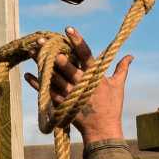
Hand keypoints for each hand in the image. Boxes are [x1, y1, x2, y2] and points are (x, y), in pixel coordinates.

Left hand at [24, 28, 131, 144]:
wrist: (102, 130)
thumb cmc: (111, 107)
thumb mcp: (118, 87)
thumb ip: (121, 69)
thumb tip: (130, 55)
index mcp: (95, 76)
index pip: (86, 54)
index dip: (77, 41)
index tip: (68, 29)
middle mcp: (82, 83)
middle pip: (66, 65)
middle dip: (54, 52)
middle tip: (43, 40)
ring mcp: (70, 94)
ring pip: (54, 76)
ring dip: (42, 65)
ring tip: (32, 52)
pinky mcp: (62, 104)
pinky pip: (47, 92)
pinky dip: (37, 84)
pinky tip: (27, 74)